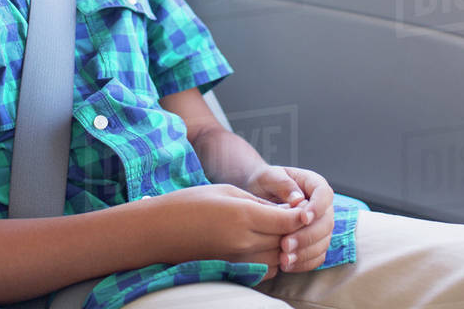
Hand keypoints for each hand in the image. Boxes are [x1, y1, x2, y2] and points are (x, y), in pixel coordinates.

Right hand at [151, 183, 307, 278]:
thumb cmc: (189, 204)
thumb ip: (258, 203)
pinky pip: (264, 269)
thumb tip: (284, 212)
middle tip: (294, 217)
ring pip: (278, 259)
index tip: (305, 209)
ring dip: (283, 246)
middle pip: (285, 241)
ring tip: (279, 231)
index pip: (286, 222)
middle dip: (294, 230)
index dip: (300, 215)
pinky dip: (271, 259)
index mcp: (243, 217)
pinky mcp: (232, 271)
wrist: (158, 231)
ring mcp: (238, 261)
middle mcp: (243, 243)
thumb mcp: (226, 191)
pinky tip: (263, 244)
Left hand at [245, 166, 334, 272]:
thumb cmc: (265, 182)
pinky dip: (304, 263)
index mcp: (314, 184)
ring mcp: (320, 226)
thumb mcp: (269, 176)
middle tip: (285, 245)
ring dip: (305, 253)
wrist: (258, 195)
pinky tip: (287, 265)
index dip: (317, 208)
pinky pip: (317, 256)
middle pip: (326, 223)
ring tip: (284, 259)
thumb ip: (283, 184)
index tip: (303, 219)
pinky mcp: (315, 243)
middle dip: (307, 236)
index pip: (325, 195)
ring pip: (323, 242)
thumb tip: (298, 200)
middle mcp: (322, 206)